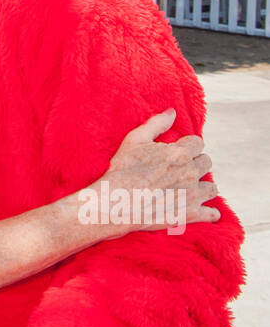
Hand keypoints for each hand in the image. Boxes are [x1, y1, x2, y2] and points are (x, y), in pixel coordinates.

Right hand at [101, 109, 218, 234]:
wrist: (114, 202)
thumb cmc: (122, 169)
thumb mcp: (135, 140)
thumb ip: (157, 124)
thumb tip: (173, 112)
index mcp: (180, 154)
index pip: (198, 143)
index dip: (187, 145)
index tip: (179, 150)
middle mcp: (190, 173)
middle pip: (206, 163)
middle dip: (196, 163)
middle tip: (183, 168)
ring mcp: (192, 195)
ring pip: (212, 187)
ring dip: (204, 185)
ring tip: (192, 187)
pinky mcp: (189, 214)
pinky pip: (211, 213)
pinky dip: (210, 212)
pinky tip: (206, 210)